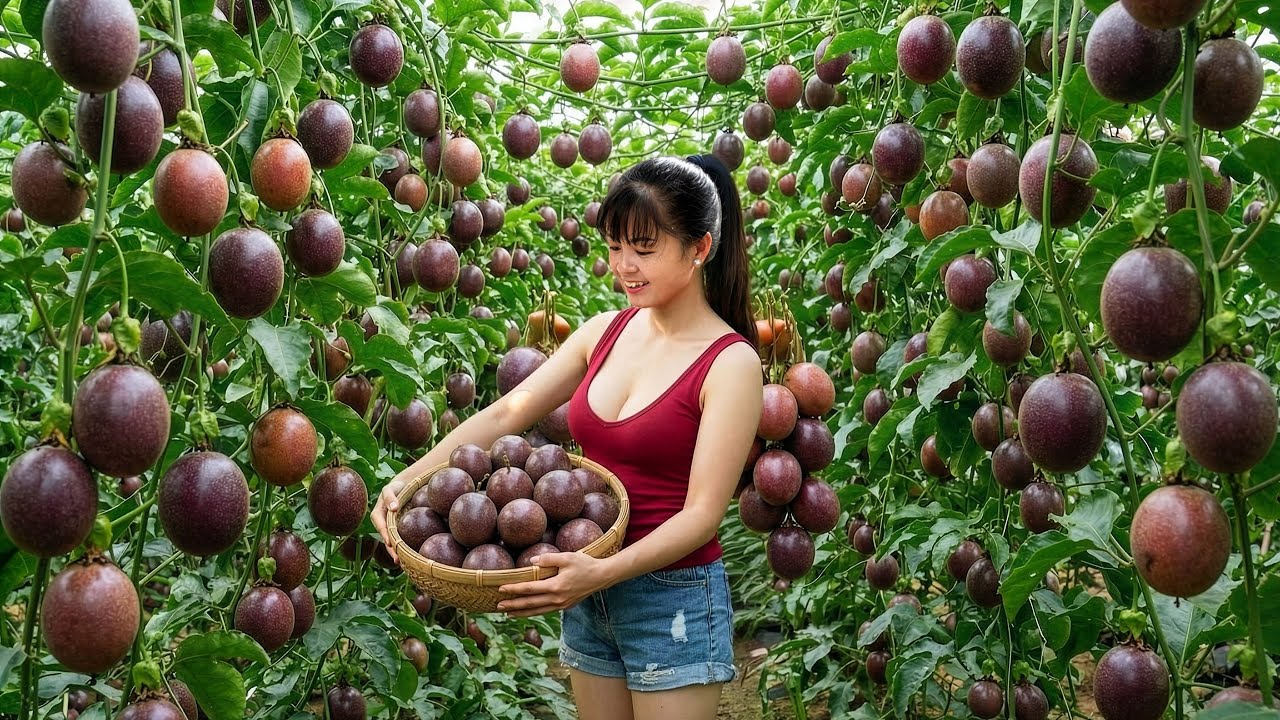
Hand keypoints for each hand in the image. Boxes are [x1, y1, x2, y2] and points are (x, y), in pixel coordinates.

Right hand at [371, 478, 406, 564]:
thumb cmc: (397, 487)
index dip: (385, 534)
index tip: (390, 543)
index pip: (380, 525)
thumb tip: (393, 508)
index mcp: (378, 514)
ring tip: (402, 564)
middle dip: (391, 549)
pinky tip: (410, 557)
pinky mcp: (398, 529)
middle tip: (398, 559)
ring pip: (392, 542)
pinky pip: (399, 539)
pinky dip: (402, 548)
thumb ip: (390, 496)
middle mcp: (383, 523)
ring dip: (396, 552)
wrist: (404, 486)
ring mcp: (390, 527)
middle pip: (386, 538)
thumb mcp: (391, 488)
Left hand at [496, 552, 611, 616]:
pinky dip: (534, 612)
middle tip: (498, 606)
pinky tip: (527, 611)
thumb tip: (532, 562)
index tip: (501, 589)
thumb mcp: (567, 557)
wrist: (602, 577)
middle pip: (530, 604)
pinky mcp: (565, 606)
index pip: (530, 589)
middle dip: (513, 605)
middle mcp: (557, 599)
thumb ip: (548, 559)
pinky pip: (545, 611)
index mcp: (556, 586)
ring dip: (522, 612)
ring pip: (537, 611)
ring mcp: (561, 604)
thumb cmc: (585, 564)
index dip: (514, 589)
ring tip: (508, 613)